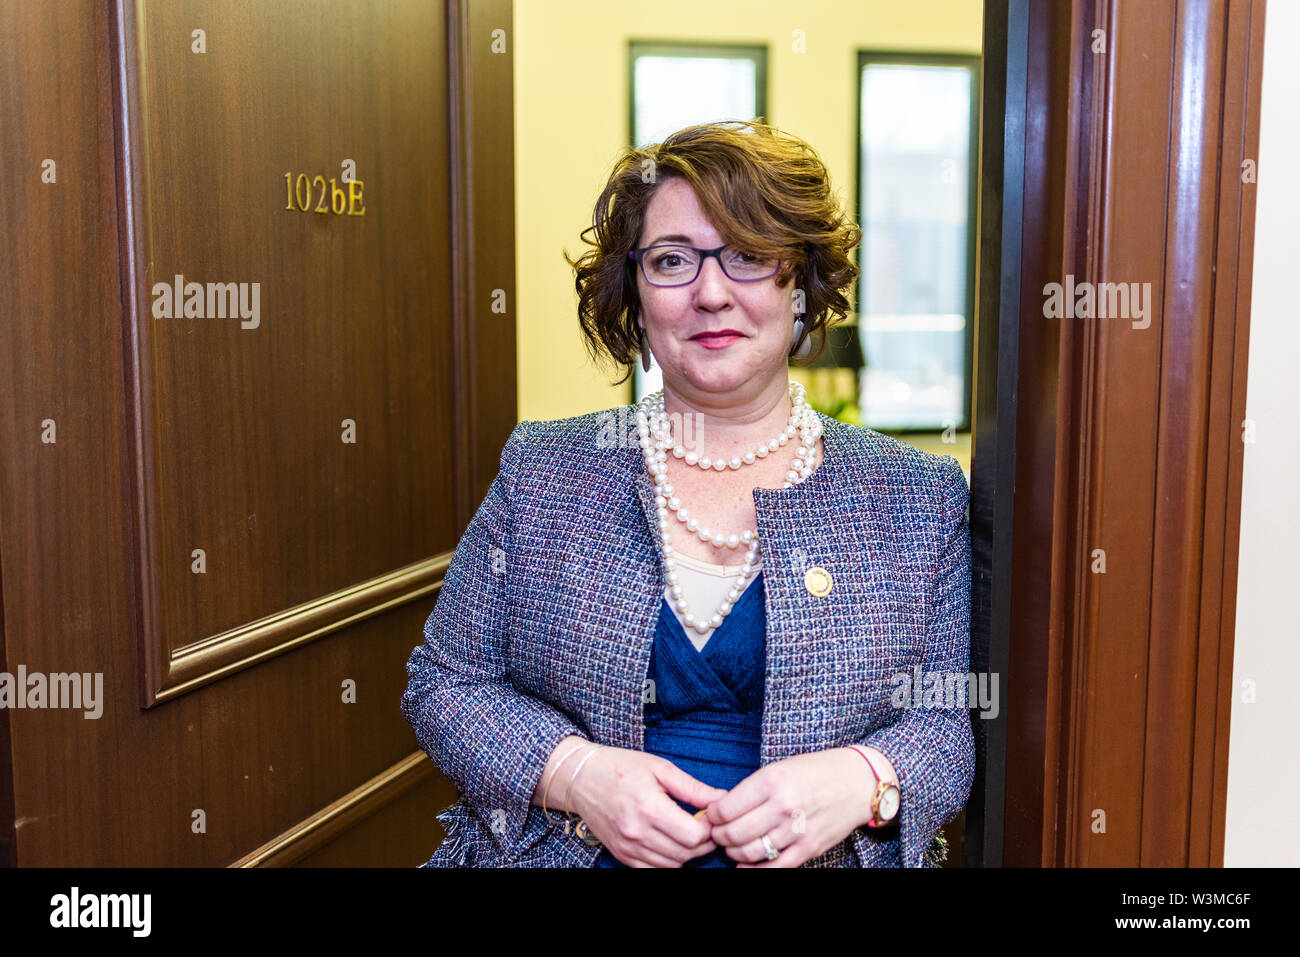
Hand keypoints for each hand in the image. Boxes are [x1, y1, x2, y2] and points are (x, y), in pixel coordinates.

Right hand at [564, 744, 727, 866]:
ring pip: (673, 865)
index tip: (711, 816)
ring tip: (688, 833)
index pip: (694, 835)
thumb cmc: (621, 767)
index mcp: (649, 806)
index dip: (710, 828)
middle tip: (705, 825)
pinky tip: (670, 843)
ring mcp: (628, 847)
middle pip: (686, 853)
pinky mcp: (622, 855)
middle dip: (703, 842)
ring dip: (687, 853)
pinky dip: (668, 861)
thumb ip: (693, 788)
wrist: (581, 778)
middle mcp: (637, 832)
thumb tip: (722, 799)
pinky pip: (654, 870)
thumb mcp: (660, 767)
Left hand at [704, 748, 873, 866]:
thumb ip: (752, 789)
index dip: (713, 816)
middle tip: (718, 835)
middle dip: (719, 837)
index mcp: (771, 780)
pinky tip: (745, 866)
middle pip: (734, 833)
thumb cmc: (817, 771)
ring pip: (749, 853)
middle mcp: (782, 806)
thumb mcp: (780, 768)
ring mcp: (796, 830)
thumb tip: (721, 809)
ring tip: (732, 847)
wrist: (858, 782)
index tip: (712, 817)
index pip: (726, 808)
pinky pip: (774, 868)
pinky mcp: (809, 848)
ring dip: (734, 853)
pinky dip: (753, 870)